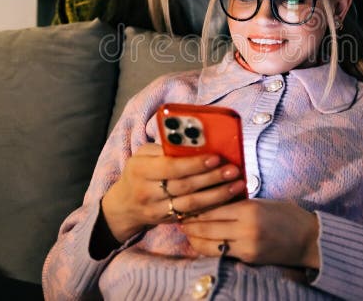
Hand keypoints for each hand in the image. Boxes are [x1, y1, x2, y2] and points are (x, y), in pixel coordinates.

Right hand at [100, 144, 245, 242]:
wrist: (125, 205)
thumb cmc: (139, 172)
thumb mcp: (144, 155)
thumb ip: (165, 148)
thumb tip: (195, 141)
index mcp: (141, 170)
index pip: (171, 168)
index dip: (195, 164)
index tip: (216, 157)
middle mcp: (148, 192)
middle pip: (185, 186)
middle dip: (212, 178)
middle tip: (234, 170)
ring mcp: (158, 210)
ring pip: (192, 204)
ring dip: (218, 195)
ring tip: (237, 184)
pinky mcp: (168, 221)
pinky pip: (193, 214)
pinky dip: (213, 206)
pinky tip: (228, 198)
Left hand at [180, 199, 320, 268]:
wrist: (308, 239)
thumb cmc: (287, 215)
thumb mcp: (262, 202)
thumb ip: (238, 203)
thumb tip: (212, 201)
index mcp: (248, 209)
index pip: (213, 209)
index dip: (195, 209)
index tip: (184, 206)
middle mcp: (245, 228)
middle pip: (207, 227)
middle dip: (190, 225)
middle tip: (179, 221)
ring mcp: (246, 246)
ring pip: (210, 244)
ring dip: (195, 239)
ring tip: (187, 233)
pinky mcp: (249, 259)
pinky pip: (222, 254)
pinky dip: (209, 249)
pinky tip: (203, 244)